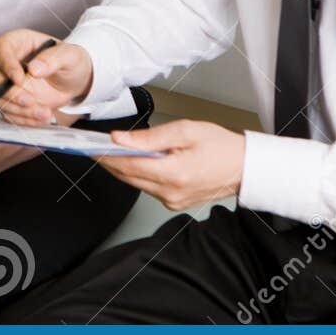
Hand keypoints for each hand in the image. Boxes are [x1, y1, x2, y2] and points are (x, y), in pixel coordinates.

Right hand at [0, 29, 93, 125]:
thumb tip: (34, 69)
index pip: (2, 49)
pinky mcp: (12, 101)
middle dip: (8, 93)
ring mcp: (8, 84)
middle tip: (28, 101)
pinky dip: (24, 119)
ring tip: (44, 113)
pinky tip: (41, 118)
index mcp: (19, 43)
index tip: (20, 79)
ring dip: (19, 110)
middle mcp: (8, 63)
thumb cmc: (70, 62)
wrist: (74, 81)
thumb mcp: (70, 55)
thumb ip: (53, 59)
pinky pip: (9, 113)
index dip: (7, 65)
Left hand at [96, 120, 244, 211]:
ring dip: (124, 168)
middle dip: (110, 162)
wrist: (245, 167)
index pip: (128, 166)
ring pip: (137, 184)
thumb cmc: (221, 146)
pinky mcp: (174, 203)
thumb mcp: (185, 131)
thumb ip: (150, 137)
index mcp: (174, 174)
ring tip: (111, 151)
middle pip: (128, 177)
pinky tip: (136, 162)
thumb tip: (120, 140)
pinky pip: (149, 188)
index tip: (90, 147)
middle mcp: (171, 193)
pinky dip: (140, 175)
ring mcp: (173, 201)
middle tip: (93, 147)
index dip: (106, 156)